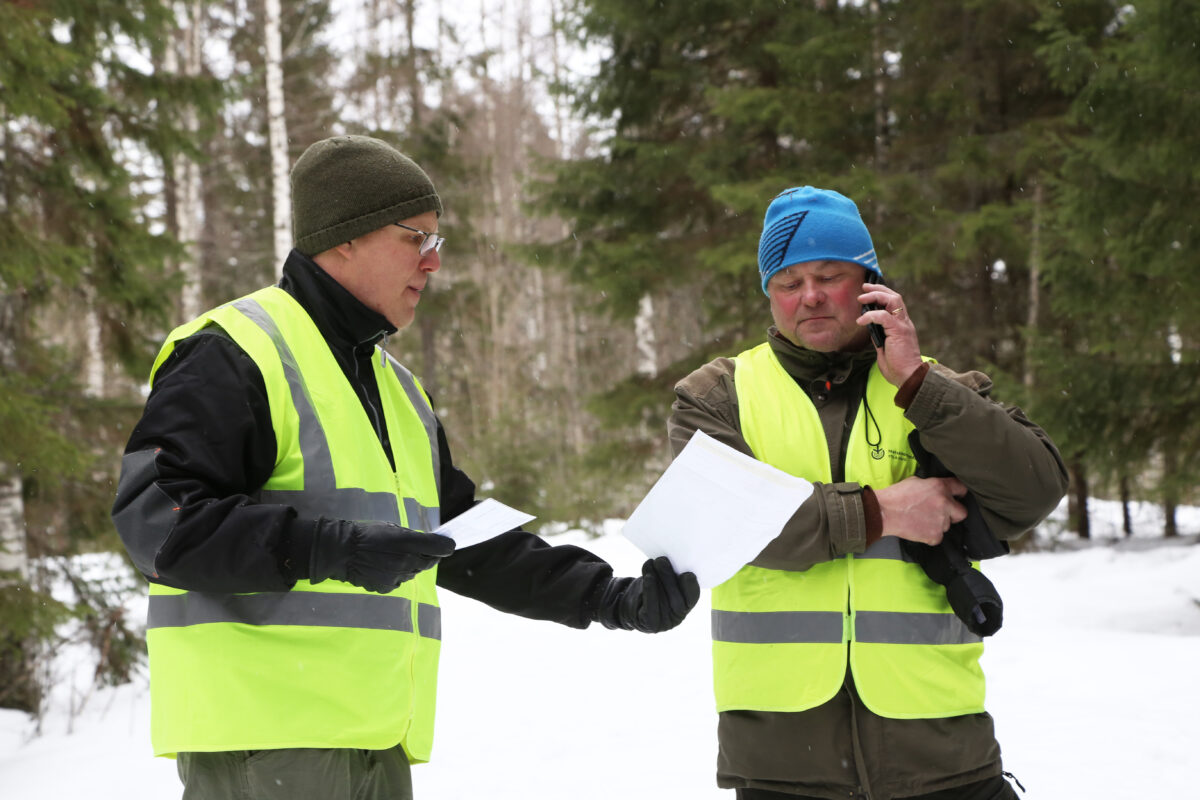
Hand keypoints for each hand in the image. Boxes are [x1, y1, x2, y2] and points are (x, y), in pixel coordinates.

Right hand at [310, 519, 455, 592]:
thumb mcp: (392, 527)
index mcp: (409, 543)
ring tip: (396, 558)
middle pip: (429, 562)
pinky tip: (385, 568)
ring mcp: (398, 577)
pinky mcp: (388, 587)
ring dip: (412, 566)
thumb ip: (411, 536)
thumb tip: (427, 542)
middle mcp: (408, 562)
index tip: (447, 545)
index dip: (446, 546)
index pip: (442, 548)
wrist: (342, 551)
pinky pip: (399, 581)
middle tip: (422, 551)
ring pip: (414, 572)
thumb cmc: (368, 534)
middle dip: (428, 556)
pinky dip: (397, 575)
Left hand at [594, 556, 700, 632]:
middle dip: (669, 577)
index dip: (691, 587)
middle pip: (677, 599)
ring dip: (657, 579)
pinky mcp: (650, 623)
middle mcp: (677, 617)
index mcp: (686, 605)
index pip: (692, 597)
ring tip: (650, 563)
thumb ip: (671, 574)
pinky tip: (647, 577)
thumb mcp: (664, 580)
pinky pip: (651, 606)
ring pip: (663, 601)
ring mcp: (664, 623)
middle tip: (661, 560)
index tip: (687, 573)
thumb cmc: (652, 588)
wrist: (630, 605)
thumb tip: (670, 559)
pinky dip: (650, 590)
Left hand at [857, 284, 922, 386]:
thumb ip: (880, 338)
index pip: (895, 303)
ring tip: (862, 298)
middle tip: (864, 287)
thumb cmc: (898, 367)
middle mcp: (905, 323)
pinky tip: (860, 321)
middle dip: (879, 289)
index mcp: (902, 326)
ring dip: (876, 296)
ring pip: (893, 300)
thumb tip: (870, 330)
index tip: (868, 292)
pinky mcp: (899, 331)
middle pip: (895, 296)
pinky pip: (883, 316)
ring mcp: (903, 325)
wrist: (909, 377)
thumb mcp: (885, 349)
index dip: (882, 294)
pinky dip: (870, 315)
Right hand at [874, 475, 967, 545]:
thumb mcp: (915, 481)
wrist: (884, 512)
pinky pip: (938, 537)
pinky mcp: (935, 535)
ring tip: (921, 520)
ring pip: (947, 525)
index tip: (957, 497)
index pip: (961, 488)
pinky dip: (930, 535)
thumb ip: (931, 485)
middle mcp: (945, 503)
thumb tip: (936, 489)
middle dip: (954, 513)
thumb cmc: (896, 496)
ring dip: (938, 524)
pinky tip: (918, 529)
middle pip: (962, 512)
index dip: (959, 493)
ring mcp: (941, 521)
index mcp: (940, 487)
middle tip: (941, 513)